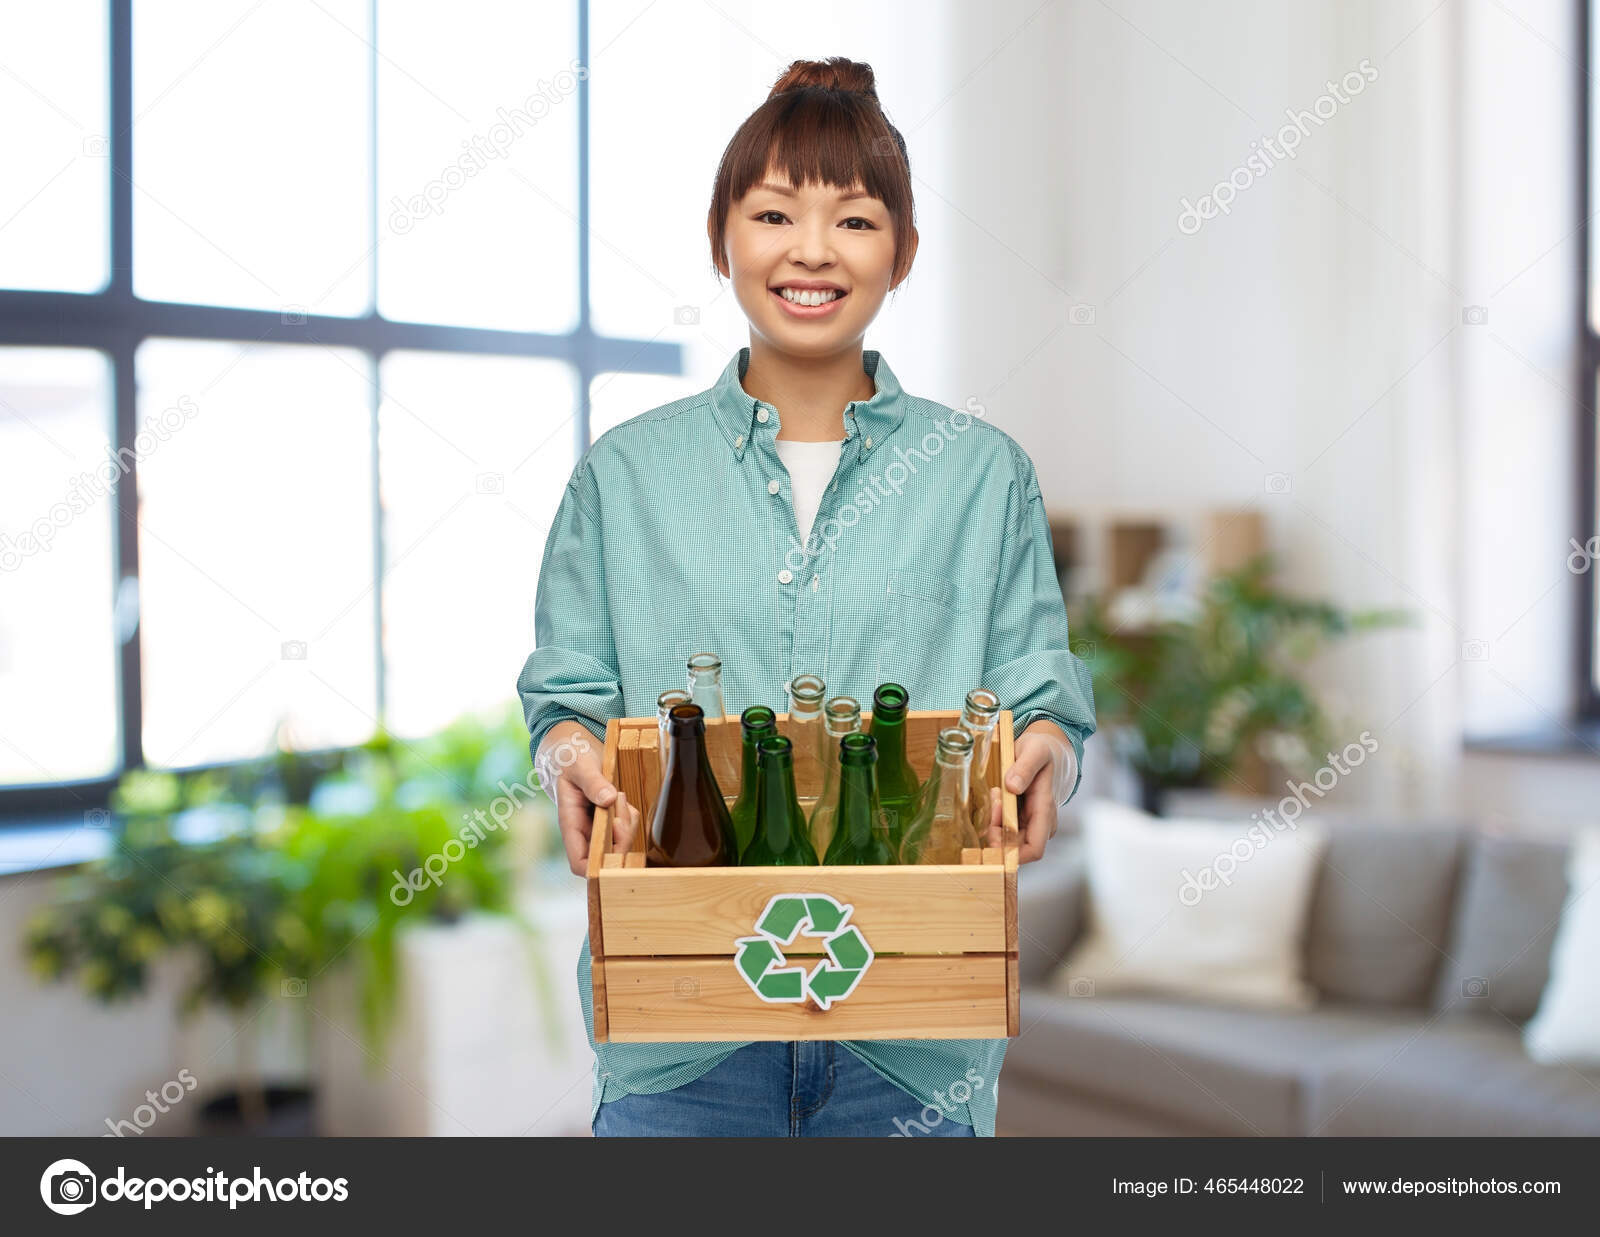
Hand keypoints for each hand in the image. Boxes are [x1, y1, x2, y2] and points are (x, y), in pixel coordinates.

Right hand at [537, 721, 641, 875]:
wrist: (574, 750)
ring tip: (618, 794)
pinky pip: (627, 827)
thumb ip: (593, 782)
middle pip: (606, 855)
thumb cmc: (571, 758)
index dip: (596, 867)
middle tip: (620, 805)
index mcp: (570, 823)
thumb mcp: (580, 766)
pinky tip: (621, 797)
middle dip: (621, 836)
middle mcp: (584, 830)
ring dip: (626, 822)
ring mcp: (598, 826)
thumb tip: (609, 799)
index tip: (614, 849)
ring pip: (620, 842)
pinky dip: (630, 815)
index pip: (579, 862)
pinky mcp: (610, 819)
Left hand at [982, 721, 1073, 863]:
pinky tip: (997, 797)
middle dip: (997, 833)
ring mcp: (1032, 821)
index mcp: (1045, 810)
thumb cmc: (1042, 750)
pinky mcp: (1023, 817)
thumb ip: (1025, 767)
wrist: (1046, 748)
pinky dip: (996, 819)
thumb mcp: (1034, 750)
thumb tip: (1013, 787)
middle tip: (993, 803)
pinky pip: (1005, 829)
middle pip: (1015, 847)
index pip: (1033, 849)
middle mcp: (1041, 822)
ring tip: (996, 794)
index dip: (1011, 852)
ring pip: (1008, 839)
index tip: (993, 834)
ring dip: (995, 824)